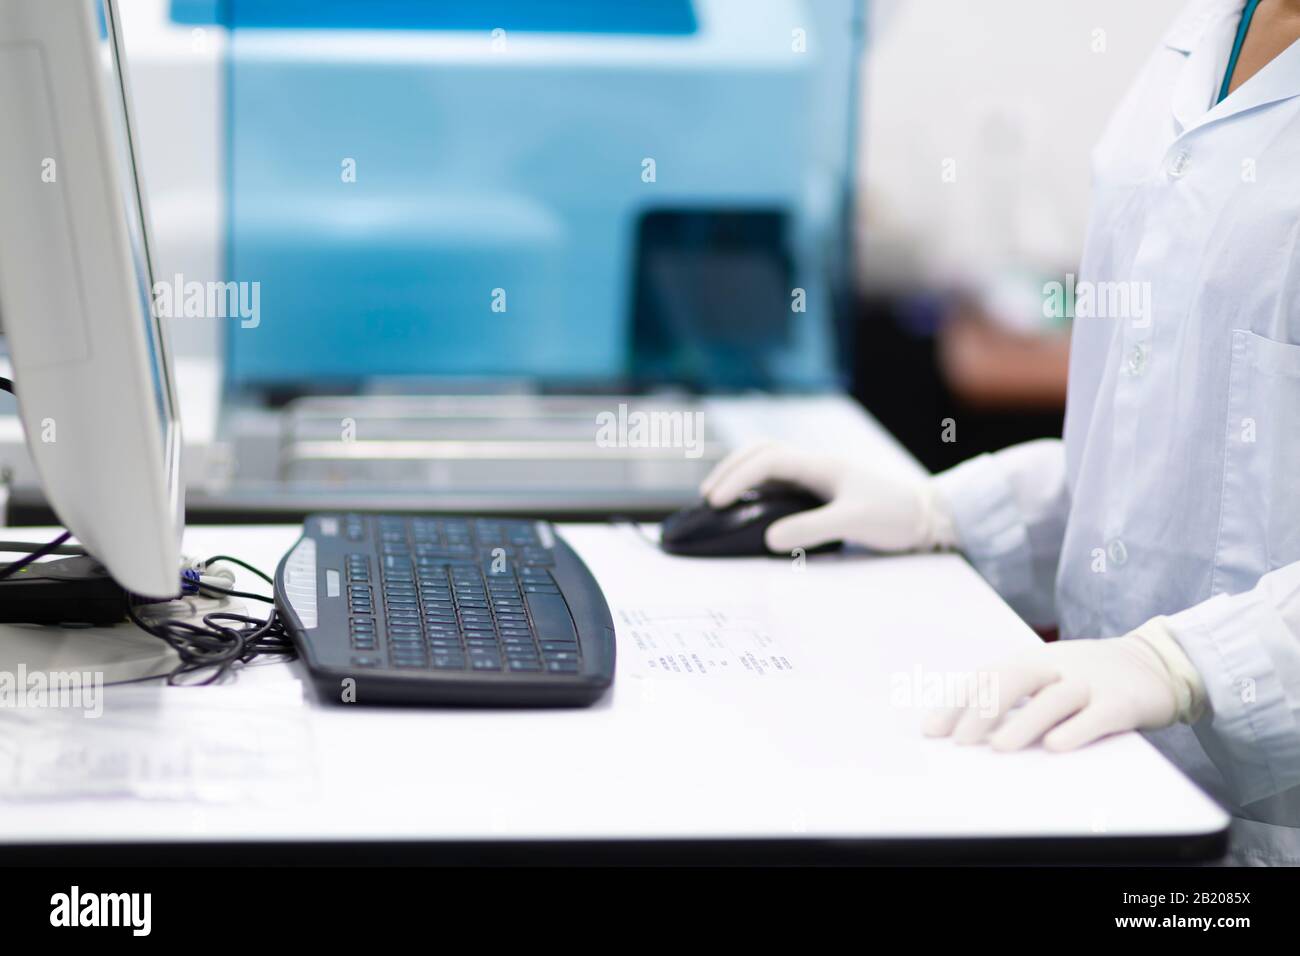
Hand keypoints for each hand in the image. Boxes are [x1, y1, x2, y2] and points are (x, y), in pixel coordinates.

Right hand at [699, 440, 955, 552]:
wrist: (927, 515)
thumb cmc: (894, 514)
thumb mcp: (853, 521)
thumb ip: (811, 528)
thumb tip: (768, 538)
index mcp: (821, 465)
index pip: (767, 461)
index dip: (737, 478)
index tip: (716, 503)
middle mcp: (816, 465)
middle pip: (761, 452)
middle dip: (730, 469)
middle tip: (708, 496)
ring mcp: (818, 476)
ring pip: (769, 463)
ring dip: (742, 475)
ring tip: (720, 498)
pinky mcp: (822, 490)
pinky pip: (780, 481)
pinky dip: (757, 488)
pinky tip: (749, 506)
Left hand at [923, 626, 1203, 751]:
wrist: (1157, 661)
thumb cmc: (1088, 677)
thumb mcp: (1048, 675)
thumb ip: (1014, 695)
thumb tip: (966, 728)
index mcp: (1033, 659)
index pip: (988, 676)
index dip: (958, 702)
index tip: (933, 731)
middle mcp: (1058, 666)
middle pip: (1015, 679)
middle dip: (984, 709)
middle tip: (961, 742)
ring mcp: (1091, 682)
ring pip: (1054, 698)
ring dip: (1025, 722)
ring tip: (1000, 747)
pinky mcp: (1122, 702)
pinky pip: (1097, 716)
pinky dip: (1075, 729)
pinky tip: (1055, 746)